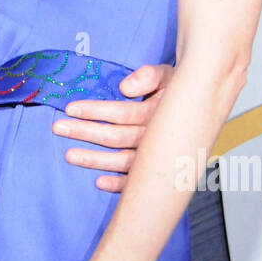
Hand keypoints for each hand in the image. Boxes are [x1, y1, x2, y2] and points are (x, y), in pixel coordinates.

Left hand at [51, 61, 172, 190]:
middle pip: (116, 137)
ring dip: (95, 160)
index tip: (71, 108)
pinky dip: (119, 185)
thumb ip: (149, 75)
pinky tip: (99, 183)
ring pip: (123, 161)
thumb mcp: (169, 75)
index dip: (95, 111)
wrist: (202, 109)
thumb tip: (125, 87)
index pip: (122, 113)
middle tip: (59, 128)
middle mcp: (156, 138)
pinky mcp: (157, 171)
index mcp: (158, 113)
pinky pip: (137, 182)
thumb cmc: (179, 90)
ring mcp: (156, 157)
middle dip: (85, 132)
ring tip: (69, 155)